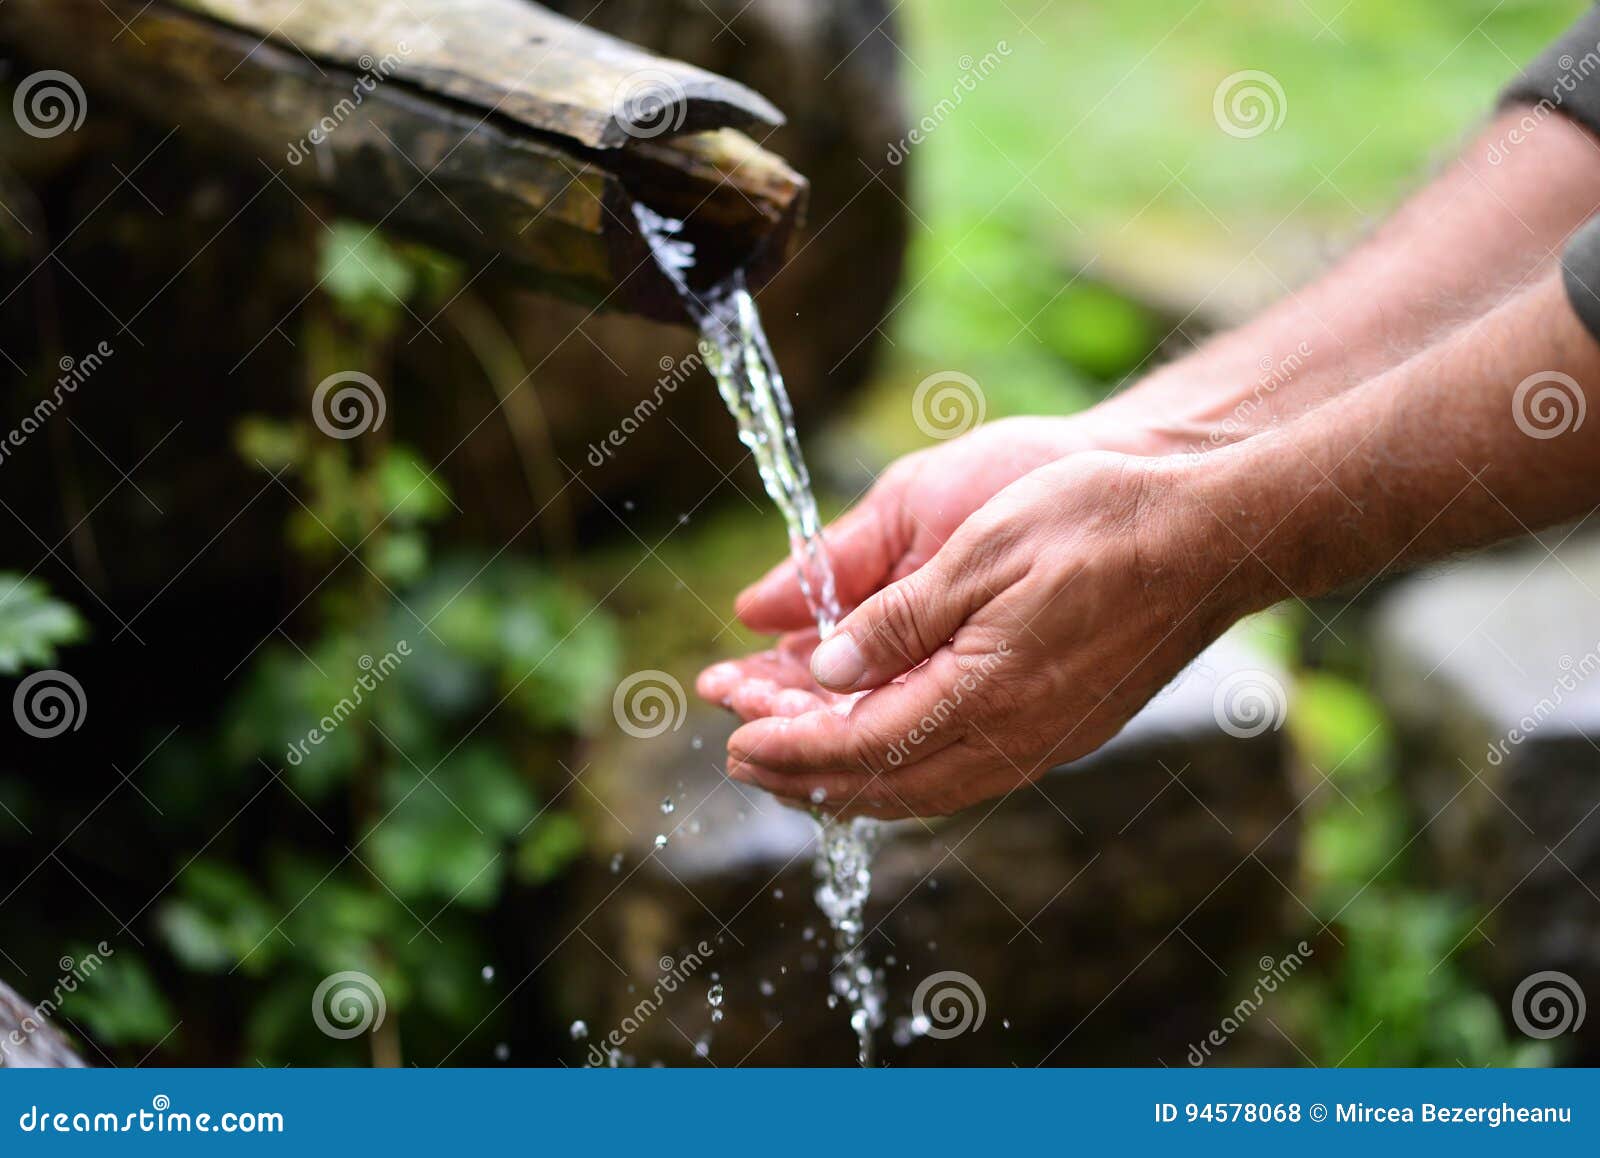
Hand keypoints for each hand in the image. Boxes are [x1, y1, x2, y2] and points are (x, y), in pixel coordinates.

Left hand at [711, 452, 1236, 818]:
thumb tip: (824, 676)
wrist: (1211, 537)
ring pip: (924, 790)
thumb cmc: (1097, 522)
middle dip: (805, 775)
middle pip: (886, 786)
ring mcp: (1041, 744)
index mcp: (982, 696)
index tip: (735, 739)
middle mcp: (1011, 741)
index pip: (858, 746)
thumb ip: (897, 621)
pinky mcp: (1060, 732)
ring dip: (851, 780)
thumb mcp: (978, 553)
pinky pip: (961, 774)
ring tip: (794, 762)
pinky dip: (903, 769)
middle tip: (744, 757)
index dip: (789, 746)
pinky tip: (881, 746)